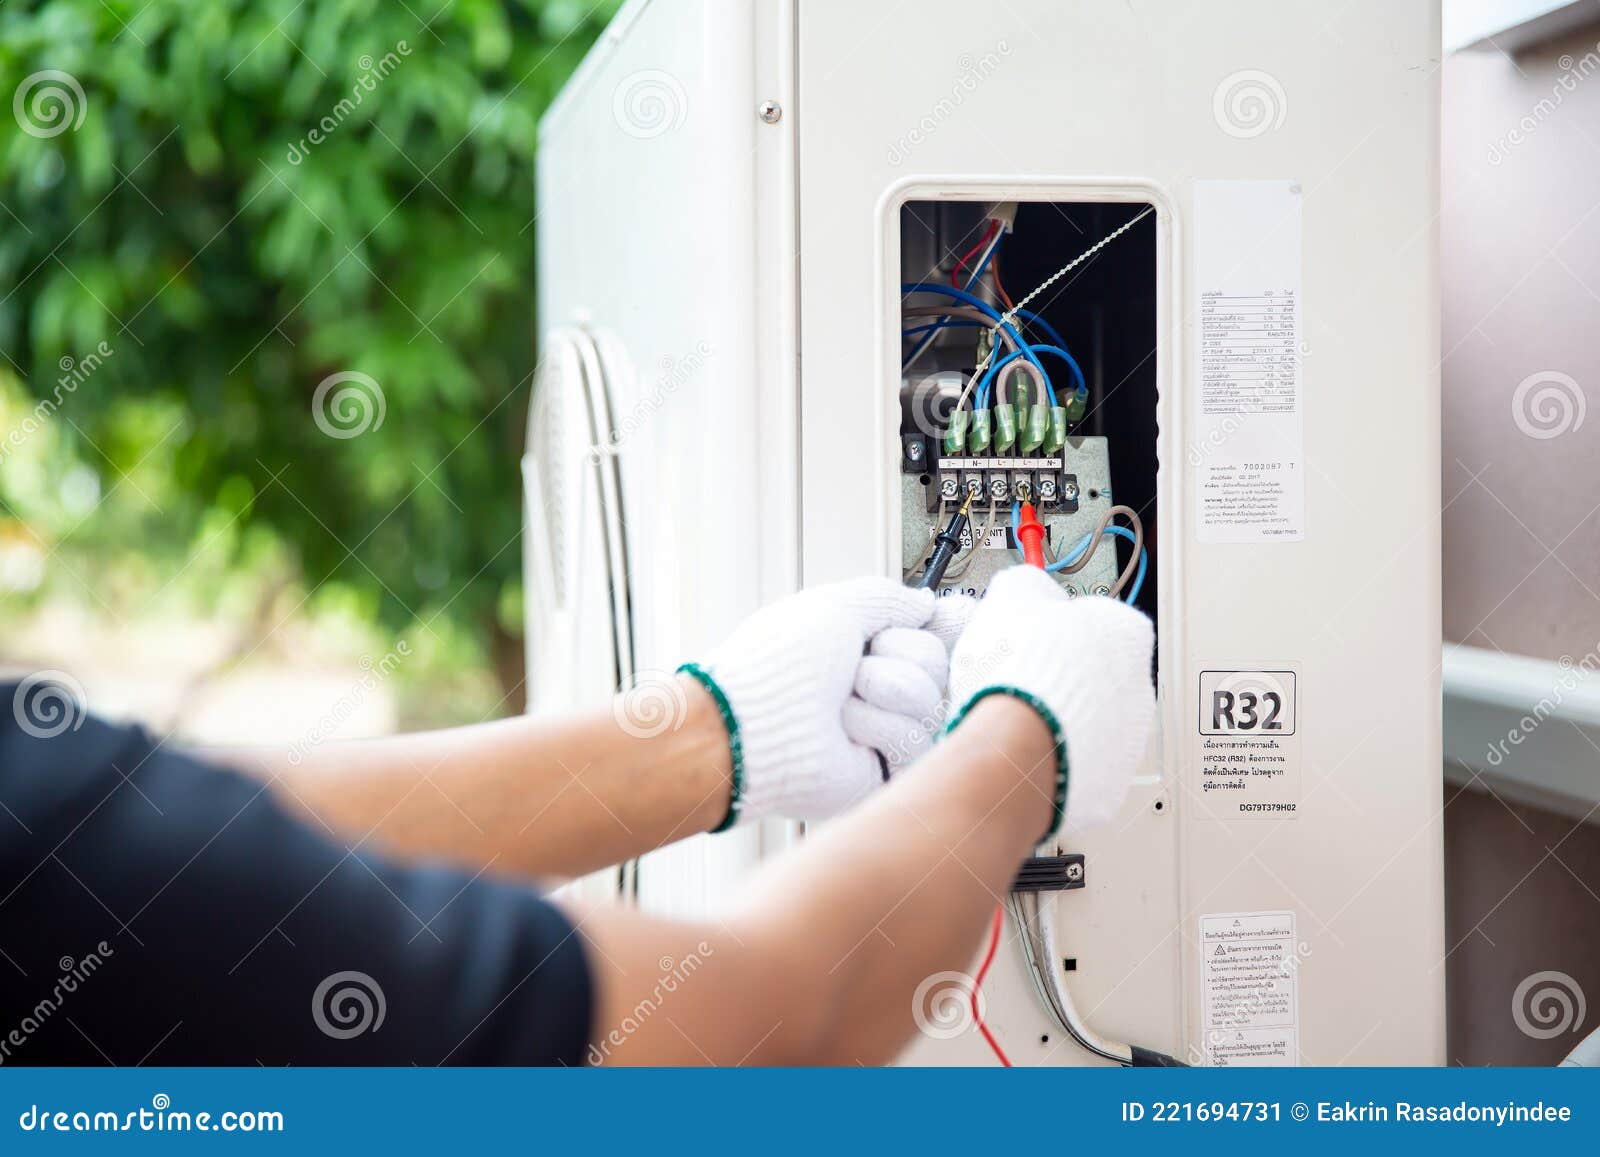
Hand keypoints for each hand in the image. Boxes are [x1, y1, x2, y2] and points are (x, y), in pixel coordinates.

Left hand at [686, 578, 946, 825]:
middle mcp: (875, 687)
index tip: (947, 618)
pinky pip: (916, 739)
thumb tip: (926, 603)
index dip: (938, 627)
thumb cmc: (781, 663)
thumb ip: (888, 598)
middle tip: (854, 666)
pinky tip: (845, 735)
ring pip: (930, 699)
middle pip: (936, 661)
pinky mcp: (886, 770)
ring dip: (883, 690)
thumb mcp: (837, 605)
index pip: (927, 632)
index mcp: (862, 647)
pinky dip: (877, 727)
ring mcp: (883, 729)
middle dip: (899, 654)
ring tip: (840, 703)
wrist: (754, 723)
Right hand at [947, 566, 1154, 833]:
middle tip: (1023, 676)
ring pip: (1093, 722)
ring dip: (1062, 719)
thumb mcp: (1011, 597)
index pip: (1101, 618)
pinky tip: (1027, 750)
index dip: (1063, 624)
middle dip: (1065, 676)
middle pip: (1100, 673)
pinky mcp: (1109, 784)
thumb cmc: (1019, 675)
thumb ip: (1028, 584)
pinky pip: (1083, 764)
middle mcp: (1139, 686)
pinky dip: (1059, 759)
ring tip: (1018, 716)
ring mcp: (1128, 739)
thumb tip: (1028, 584)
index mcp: (1125, 633)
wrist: (1015, 751)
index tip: (1041, 629)